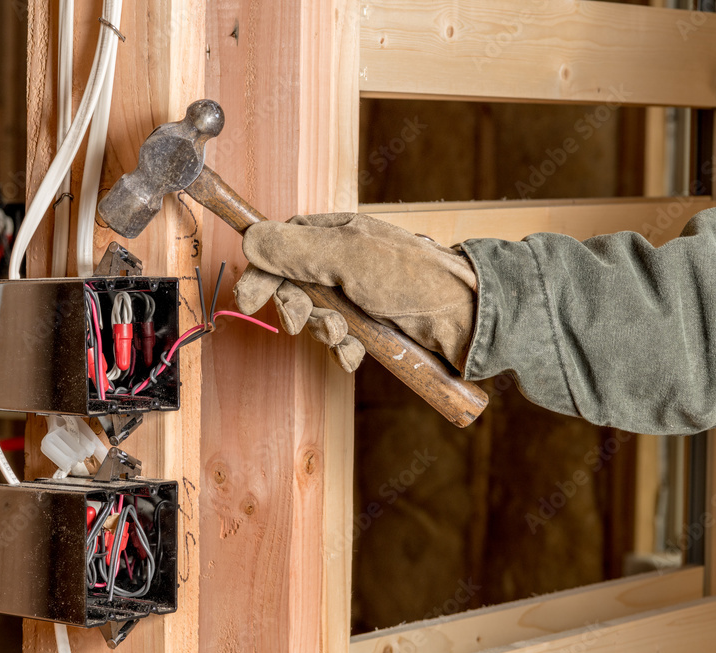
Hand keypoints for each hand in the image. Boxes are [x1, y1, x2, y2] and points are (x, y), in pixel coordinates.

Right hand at [233, 213, 477, 371]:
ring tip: (344, 337)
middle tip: (302, 322)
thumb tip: (251, 239)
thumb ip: (297, 249)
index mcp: (339, 234)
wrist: (468, 320)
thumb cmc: (415, 279)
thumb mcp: (348, 257)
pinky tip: (358, 354)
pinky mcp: (375, 327)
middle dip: (296, 308)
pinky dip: (344, 351)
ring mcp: (361, 296)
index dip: (262, 272)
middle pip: (295, 286)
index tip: (247, 299)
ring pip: (317, 318)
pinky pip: (342, 342)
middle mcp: (347, 262)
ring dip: (323, 332)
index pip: (283, 247)